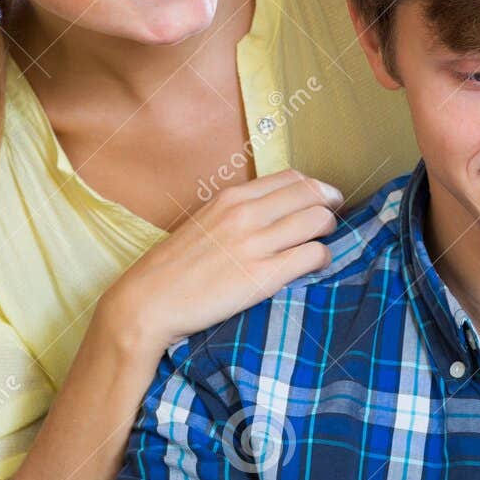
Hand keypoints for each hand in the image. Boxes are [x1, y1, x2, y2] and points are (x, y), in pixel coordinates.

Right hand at [98, 169, 343, 348]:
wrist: (149, 302)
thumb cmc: (175, 267)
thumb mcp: (206, 222)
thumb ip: (238, 212)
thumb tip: (274, 211)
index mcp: (231, 197)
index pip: (292, 178)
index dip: (316, 188)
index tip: (322, 201)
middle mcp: (245, 214)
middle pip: (312, 193)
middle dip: (329, 206)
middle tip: (330, 222)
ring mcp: (255, 244)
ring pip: (319, 221)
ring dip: (329, 231)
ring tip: (321, 244)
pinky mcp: (263, 277)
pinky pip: (313, 256)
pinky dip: (323, 259)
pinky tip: (315, 266)